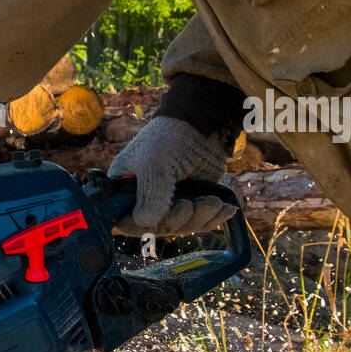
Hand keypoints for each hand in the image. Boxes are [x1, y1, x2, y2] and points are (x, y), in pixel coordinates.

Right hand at [107, 116, 233, 235]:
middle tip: (190, 205)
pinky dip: (214, 218)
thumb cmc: (168, 139)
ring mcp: (169, 202)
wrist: (202, 124)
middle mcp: (145, 199)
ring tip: (214, 202)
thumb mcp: (154, 164)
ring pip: (182, 226)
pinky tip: (226, 210)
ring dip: (200, 218)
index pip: (126, 220)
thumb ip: (150, 195)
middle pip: (158, 227)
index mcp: (124, 189)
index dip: (141, 226)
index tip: (157, 220)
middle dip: (179, 220)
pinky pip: (200, 221)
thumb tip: (146, 225)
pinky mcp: (192, 200)